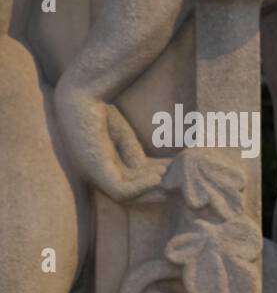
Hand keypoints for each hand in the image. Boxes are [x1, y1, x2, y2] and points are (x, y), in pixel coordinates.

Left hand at [54, 85, 169, 203]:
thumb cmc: (98, 111)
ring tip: (171, 180)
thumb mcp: (124, 139)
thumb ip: (135, 157)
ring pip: (128, 196)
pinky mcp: (95, 174)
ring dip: (152, 190)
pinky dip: (141, 188)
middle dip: (156, 190)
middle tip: (180, 184)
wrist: (80, 96)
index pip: (131, 181)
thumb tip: (158, 175)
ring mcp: (93, 176)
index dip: (154, 179)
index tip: (176, 173)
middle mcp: (95, 175)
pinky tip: (158, 177)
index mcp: (100, 167)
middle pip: (131, 193)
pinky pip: (122, 191)